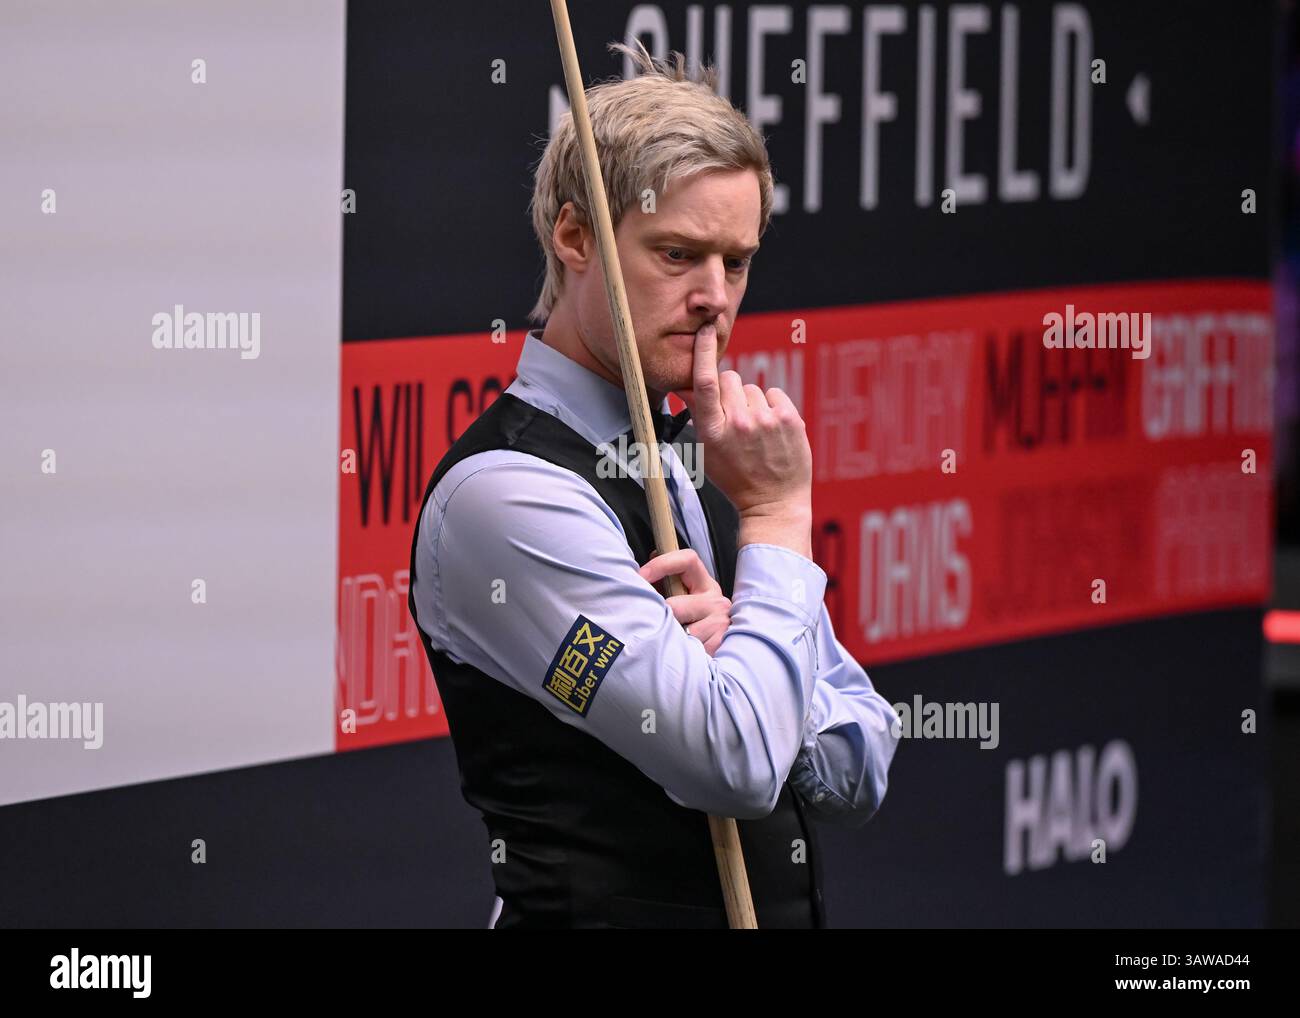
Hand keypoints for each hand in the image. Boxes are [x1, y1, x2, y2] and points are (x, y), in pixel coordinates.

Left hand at [638, 548, 731, 655]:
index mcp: (705, 584)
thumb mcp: (680, 600)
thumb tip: (638, 573)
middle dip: (659, 617)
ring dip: (667, 639)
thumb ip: (663, 585)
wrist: (721, 654)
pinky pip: (687, 649)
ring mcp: (720, 623)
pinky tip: (677, 655)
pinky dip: (678, 654)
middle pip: (674, 605)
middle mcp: (716, 600)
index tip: (640, 576)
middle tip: (649, 626)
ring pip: (679, 631)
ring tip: (665, 644)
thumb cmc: (689, 623)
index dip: (661, 564)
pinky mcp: (719, 644)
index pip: (688, 560)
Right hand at [676, 322, 812, 516]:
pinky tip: (773, 429)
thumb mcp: (706, 452)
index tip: (706, 331)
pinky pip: (775, 394)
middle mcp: (739, 423)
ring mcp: (767, 421)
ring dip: (752, 403)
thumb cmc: (736, 478)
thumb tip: (684, 386)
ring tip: (757, 431)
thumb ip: (698, 416)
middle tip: (736, 418)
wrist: (773, 503)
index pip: (704, 382)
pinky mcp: (790, 419)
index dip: (704, 352)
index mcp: (713, 431)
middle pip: (730, 379)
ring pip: (752, 389)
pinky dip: (773, 407)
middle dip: (730, 391)